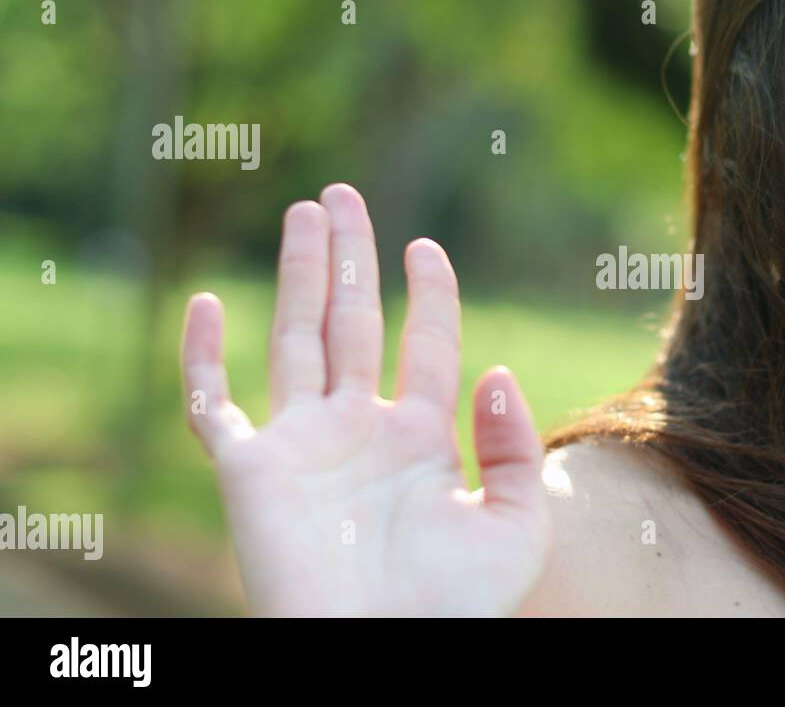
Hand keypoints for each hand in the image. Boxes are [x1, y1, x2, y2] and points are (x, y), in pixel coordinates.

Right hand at [181, 183, 549, 615]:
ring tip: (309, 211)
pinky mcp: (249, 474)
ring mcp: (301, 446)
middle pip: (351, 322)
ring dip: (298, 275)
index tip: (427, 247)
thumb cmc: (456, 607)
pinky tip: (205, 303)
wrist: (385, 656)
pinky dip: (202, 359)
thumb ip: (513, 449)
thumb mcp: (514, 525)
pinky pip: (214, 407)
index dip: (428, 294)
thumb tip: (497, 372)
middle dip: (351, 258)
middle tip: (346, 196)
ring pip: (294, 339)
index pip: (423, 345)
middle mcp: (357, 430)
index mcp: (419, 436)